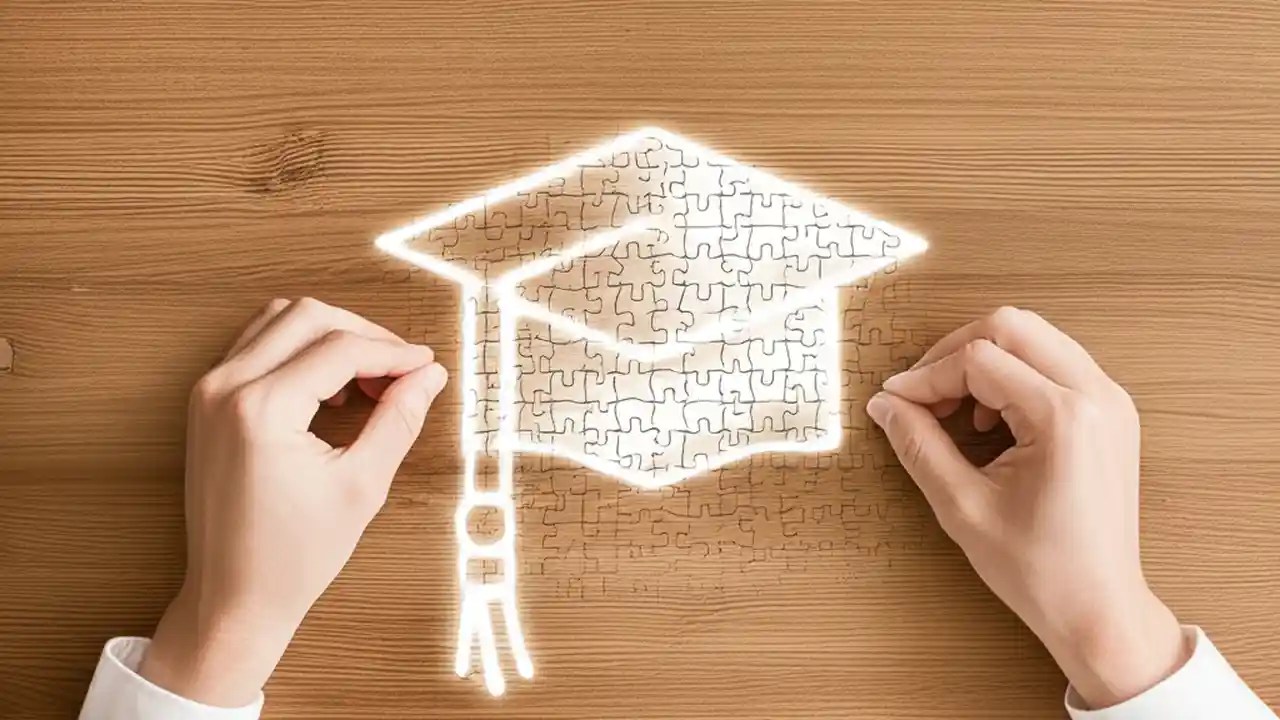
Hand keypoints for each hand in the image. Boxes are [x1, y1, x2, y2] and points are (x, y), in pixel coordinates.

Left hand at [138, 298, 446, 706]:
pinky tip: (332, 389)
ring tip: (368, 378)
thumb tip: (428, 375)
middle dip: (364, 334)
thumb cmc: (293, 556)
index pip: (341, 348)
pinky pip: (257, 347)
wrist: (232, 597)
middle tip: (402, 369)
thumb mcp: (362, 486)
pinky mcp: (206, 403)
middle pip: (307, 316)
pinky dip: (300, 351)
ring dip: (331, 336)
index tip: (426, 366)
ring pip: (279, 321)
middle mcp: (225, 388)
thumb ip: (399, 419)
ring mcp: (208, 392)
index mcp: (260, 409)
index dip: (393, 353)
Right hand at [866, 307, 1185, 708]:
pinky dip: (1014, 375)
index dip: (927, 377)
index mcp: (1064, 418)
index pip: (978, 359)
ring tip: (955, 409)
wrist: (1100, 609)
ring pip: (1035, 337)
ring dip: (986, 360)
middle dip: (955, 352)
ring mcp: (1111, 401)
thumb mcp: (962, 507)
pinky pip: (1055, 363)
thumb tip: (885, 404)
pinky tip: (991, 419)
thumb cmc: (1041, 571)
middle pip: (1012, 326)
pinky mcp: (1111, 413)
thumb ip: (919, 444)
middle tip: (923, 395)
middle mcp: (1096, 396)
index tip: (895, 401)